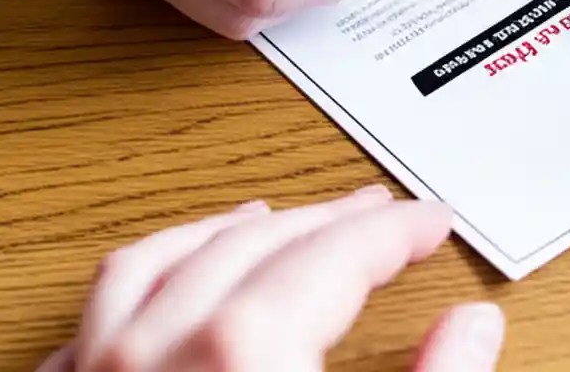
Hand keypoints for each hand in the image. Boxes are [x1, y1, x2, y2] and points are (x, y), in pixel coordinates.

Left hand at [36, 186, 504, 371]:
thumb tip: (474, 326)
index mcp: (245, 356)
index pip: (340, 256)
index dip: (397, 230)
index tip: (430, 221)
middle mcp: (157, 353)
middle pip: (258, 246)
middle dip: (329, 219)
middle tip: (379, 212)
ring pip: (158, 262)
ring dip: (227, 230)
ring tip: (270, 217)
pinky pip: (95, 318)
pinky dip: (146, 281)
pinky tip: (167, 286)